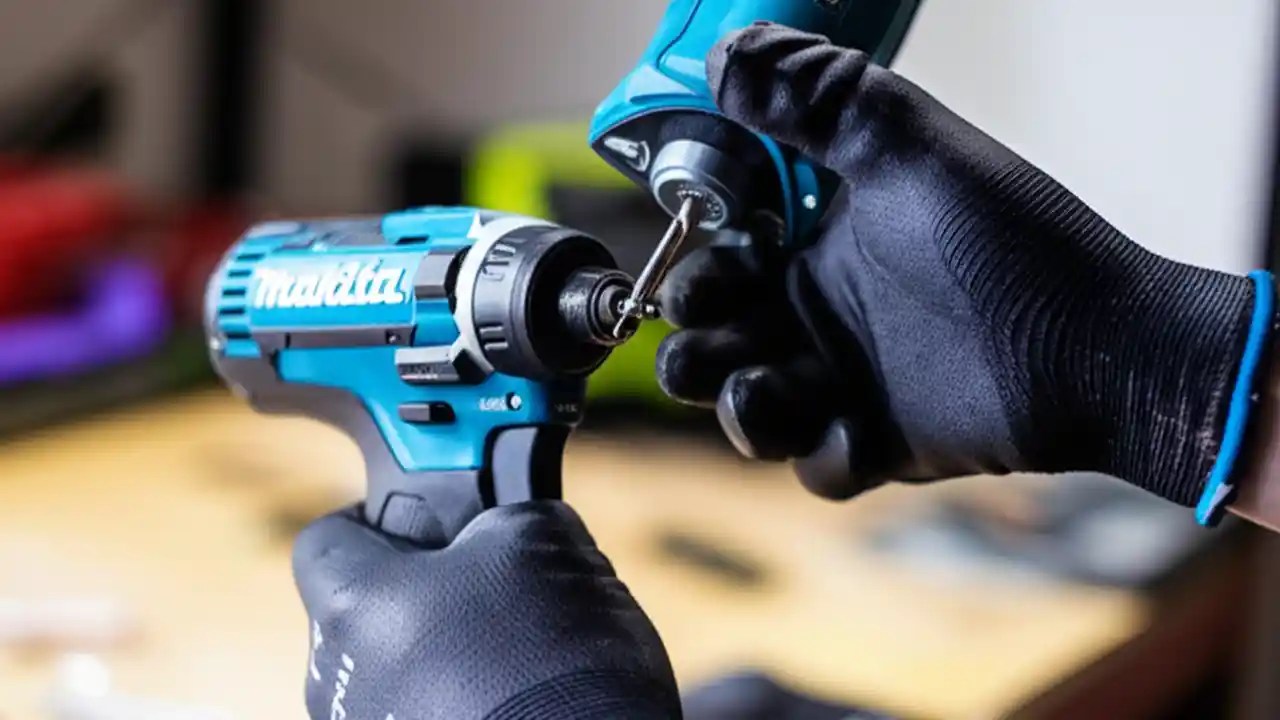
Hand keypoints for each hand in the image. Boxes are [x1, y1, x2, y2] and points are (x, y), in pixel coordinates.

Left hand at [293, 502, 680, 719]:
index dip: (376, 518)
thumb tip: (502, 528)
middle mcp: (340, 680)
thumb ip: (498, 518)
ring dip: (443, 655)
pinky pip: (423, 714)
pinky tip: (519, 698)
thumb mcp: (538, 537)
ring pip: (393, 672)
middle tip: (487, 581)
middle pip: (361, 612)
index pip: (324, 540)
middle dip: (421, 592)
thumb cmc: (551, 650)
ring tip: (517, 650)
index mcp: (353, 606)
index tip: (423, 521)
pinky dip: (461, 702)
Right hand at [656, 23, 1257, 506]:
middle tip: (706, 344)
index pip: (721, 263)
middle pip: (717, 346)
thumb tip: (729, 54)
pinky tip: (857, 430)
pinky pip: (822, 466)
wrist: (1104, 343)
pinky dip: (824, 455)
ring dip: (741, 409)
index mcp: (818, 248)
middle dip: (694, 351)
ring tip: (762, 393)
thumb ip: (819, 102)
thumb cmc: (1013, 241)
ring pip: (753, 412)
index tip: (694, 266)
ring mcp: (849, 383)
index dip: (694, 270)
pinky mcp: (882, 443)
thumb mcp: (911, 152)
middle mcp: (822, 317)